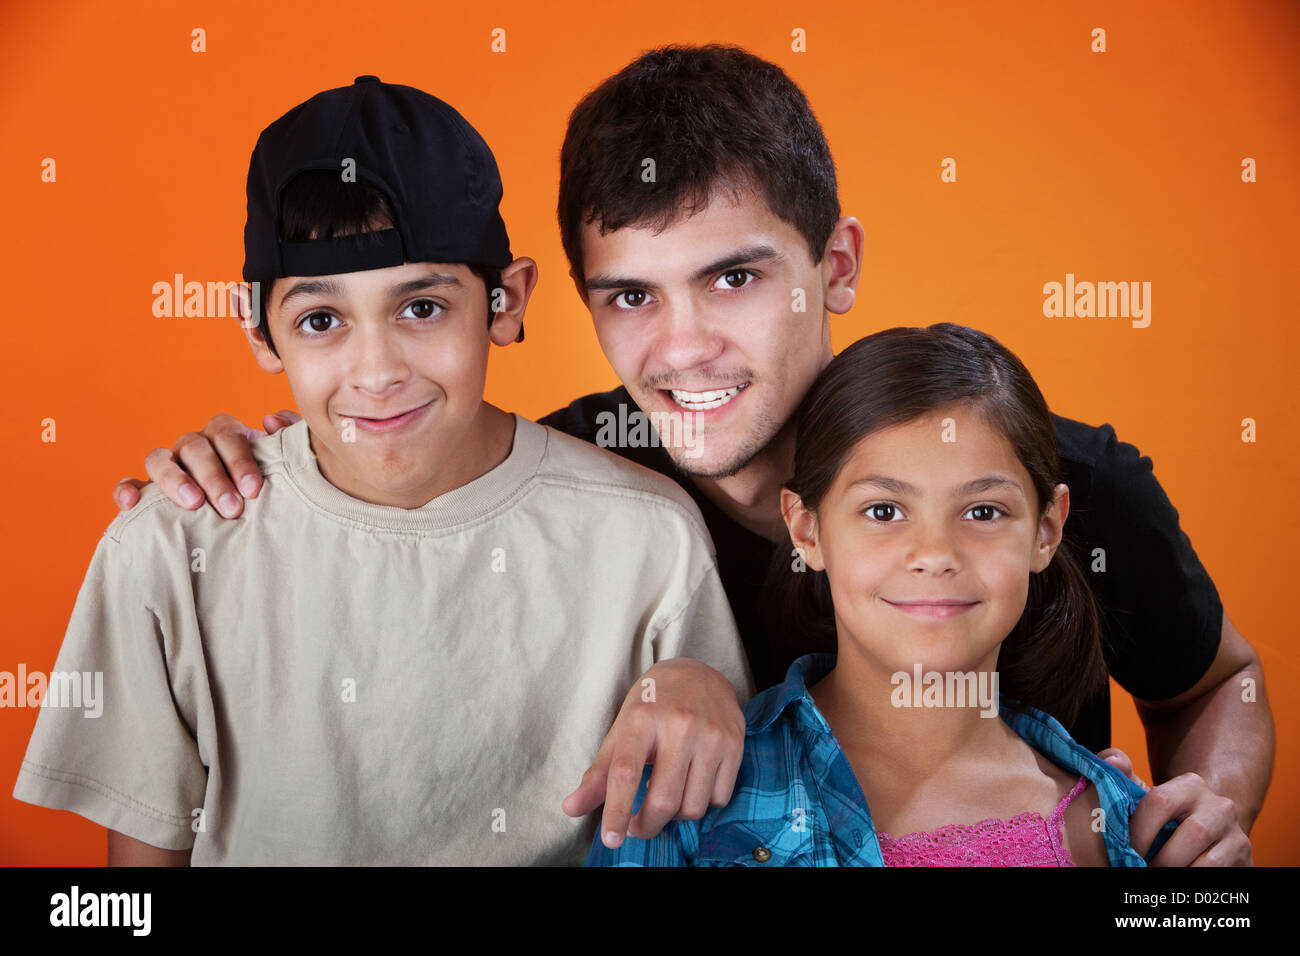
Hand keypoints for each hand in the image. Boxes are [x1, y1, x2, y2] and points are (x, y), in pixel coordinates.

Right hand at [112, 410, 299, 516]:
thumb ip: (288, 437)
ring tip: (194, 505)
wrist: (255, 516)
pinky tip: (132, 505)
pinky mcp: (148, 491)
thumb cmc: (272, 486)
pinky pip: (130, 484)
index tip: (253, 490)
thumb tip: (270, 421)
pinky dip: (126, 490)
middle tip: (232, 509)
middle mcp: (195, 447)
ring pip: (158, 459)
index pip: (225, 434)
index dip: (238, 459)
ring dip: (174, 480)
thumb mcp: (286, 463)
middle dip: (213, 477)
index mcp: (226, 436)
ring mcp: (170, 467)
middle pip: (194, 446)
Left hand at [563, 658, 744, 848]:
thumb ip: (598, 773)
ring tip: (666, 797)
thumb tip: (571, 808)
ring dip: (675, 816)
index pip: (625, 773)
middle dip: (647, 826)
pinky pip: (718, 798)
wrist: (697, 672)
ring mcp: (710, 735)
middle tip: (637, 827)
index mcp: (641, 719)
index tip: (611, 839)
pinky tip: (691, 785)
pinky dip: (702, 804)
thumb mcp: (621, 730)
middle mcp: (678, 725)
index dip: (617, 812)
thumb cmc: (652, 705)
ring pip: (692, 806)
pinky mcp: (734, 744)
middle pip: (663, 800)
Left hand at [1100, 747, 1252, 865]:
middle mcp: (1219, 805)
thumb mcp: (1144, 794)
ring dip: (1179, 871)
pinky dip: (1195, 877)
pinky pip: (1220, 873)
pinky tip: (1180, 877)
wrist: (1209, 829)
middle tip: (1143, 868)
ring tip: (1158, 874)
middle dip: (1162, 859)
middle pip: (1192, 835)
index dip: (1140, 831)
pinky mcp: (1246, 856)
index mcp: (1190, 784)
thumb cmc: (1166, 815)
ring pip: (1209, 861)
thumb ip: (1121, 776)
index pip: (1161, 802)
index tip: (1127, 850)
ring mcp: (1236, 832)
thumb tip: (1113, 763)